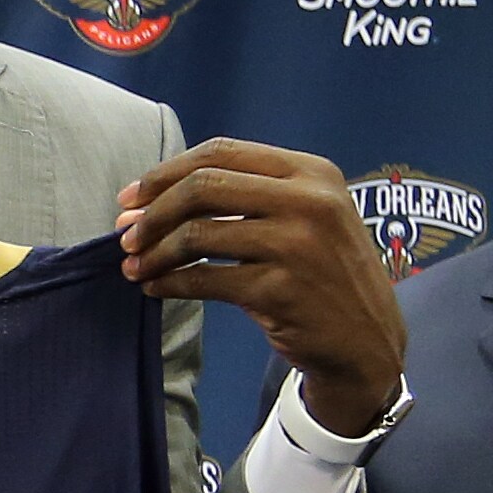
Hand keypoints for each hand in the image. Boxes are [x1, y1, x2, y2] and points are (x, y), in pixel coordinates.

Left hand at [114, 141, 407, 435]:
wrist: (366, 340)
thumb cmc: (322, 274)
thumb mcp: (305, 217)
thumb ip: (245, 197)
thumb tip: (148, 199)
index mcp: (312, 172)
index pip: (222, 153)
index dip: (167, 171)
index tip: (131, 197)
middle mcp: (310, 200)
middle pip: (204, 187)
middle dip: (154, 210)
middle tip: (126, 234)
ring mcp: (297, 245)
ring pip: (199, 235)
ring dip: (155, 252)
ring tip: (135, 266)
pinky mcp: (281, 290)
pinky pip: (205, 279)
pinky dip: (170, 283)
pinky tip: (154, 288)